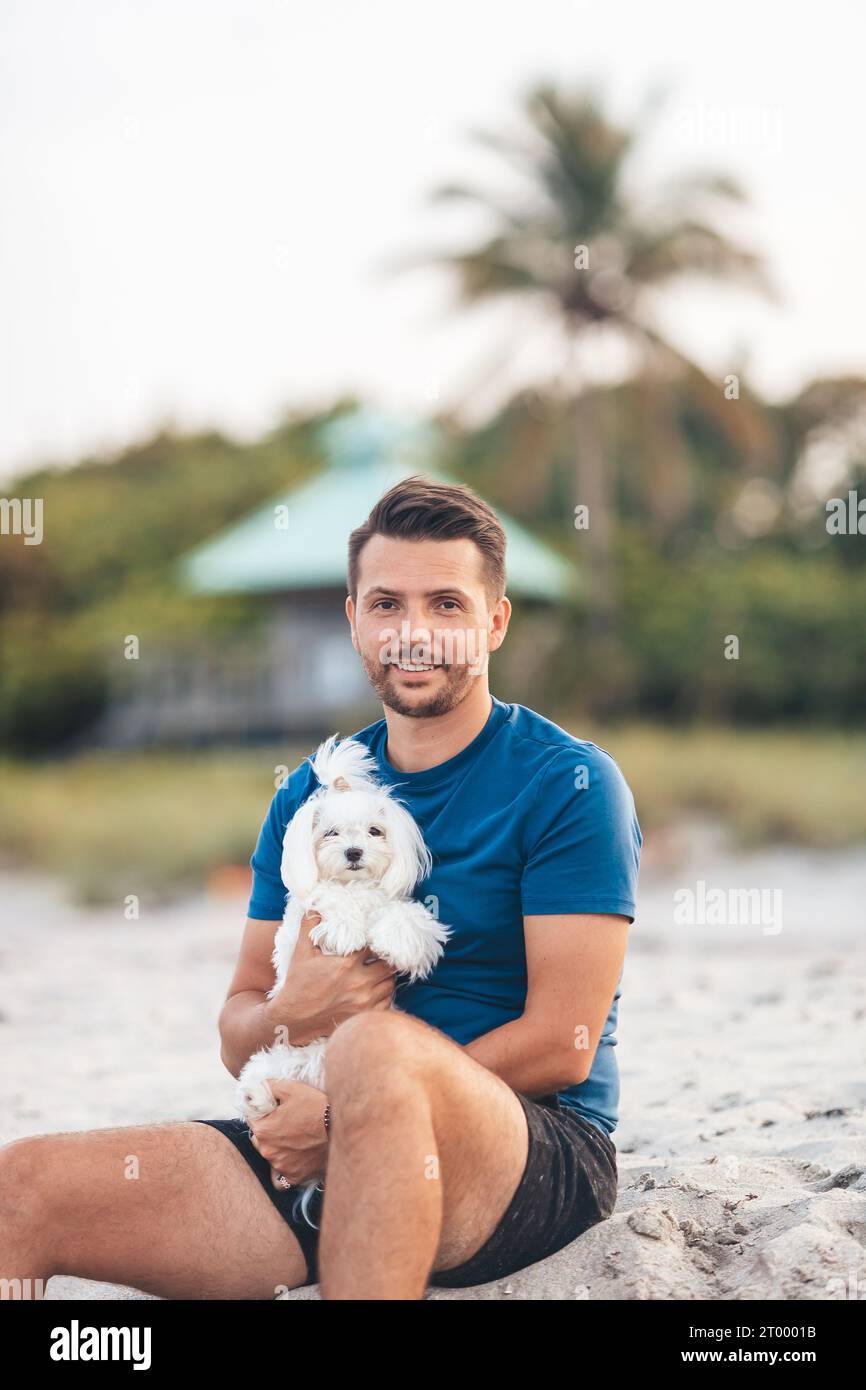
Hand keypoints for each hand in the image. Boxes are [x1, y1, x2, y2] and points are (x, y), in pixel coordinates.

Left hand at [248, 1078, 329, 1187]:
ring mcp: (281, 1165)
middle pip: (259, 1139)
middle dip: (268, 1131)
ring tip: (294, 1139)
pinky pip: (280, 1179)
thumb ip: (267, 1087)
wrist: (341, 1127)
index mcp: (263, 1129)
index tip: (274, 1109)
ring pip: (270, 1157)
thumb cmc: (316, 1106)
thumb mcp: (291, 1088)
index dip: (262, 1112)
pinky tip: (291, 1161)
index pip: (251, 1119)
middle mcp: (267, 1151)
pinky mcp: (294, 1176)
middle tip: (286, 1122)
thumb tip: (253, 1088)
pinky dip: (282, 1172)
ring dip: (277, 1149)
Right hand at [265, 910, 397, 1044]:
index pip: (373, 946)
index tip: (375, 938)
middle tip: (382, 954)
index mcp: (346, 965)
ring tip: (381, 970)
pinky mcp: (363, 1016)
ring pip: (390, 984)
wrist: (292, 1019)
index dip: (376, 940)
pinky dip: (385, 995)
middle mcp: (358, 983)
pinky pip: (387, 1003)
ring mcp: (363, 1002)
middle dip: (386, 958)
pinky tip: (378, 989)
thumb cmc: (297, 984)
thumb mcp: (301, 953)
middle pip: (388, 965)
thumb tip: (314, 907)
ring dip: (388, 976)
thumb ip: (308, 927)